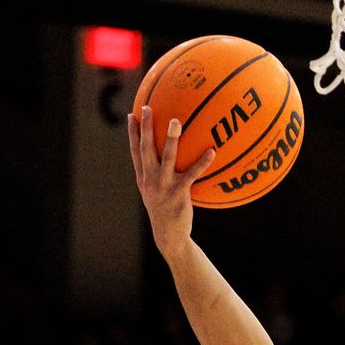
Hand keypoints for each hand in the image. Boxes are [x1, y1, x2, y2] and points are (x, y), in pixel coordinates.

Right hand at [127, 105, 216, 257]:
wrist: (169, 236)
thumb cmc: (165, 211)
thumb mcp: (155, 193)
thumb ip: (157, 175)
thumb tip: (165, 159)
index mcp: (143, 178)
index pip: (135, 151)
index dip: (132, 133)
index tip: (132, 114)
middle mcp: (150, 179)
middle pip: (145, 148)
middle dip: (145, 127)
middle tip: (147, 108)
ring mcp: (163, 186)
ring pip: (166, 157)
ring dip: (170, 138)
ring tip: (175, 121)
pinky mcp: (179, 193)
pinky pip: (192, 174)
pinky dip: (202, 162)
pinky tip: (212, 152)